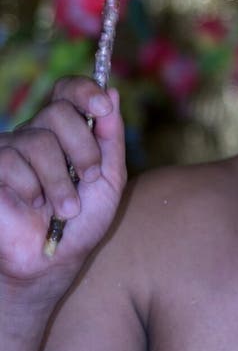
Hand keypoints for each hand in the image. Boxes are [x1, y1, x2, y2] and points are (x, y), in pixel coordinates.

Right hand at [0, 76, 126, 304]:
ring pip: (39, 141)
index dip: (84, 90)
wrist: (54, 260)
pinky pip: (11, 162)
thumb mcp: (109, 177)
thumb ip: (112, 137)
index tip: (102, 107)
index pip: (68, 90)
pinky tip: (34, 207)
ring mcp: (11, 150)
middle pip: (58, 112)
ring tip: (67, 208)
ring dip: (61, 181)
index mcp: (66, 131)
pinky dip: (33, 189)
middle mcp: (36, 133)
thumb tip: (112, 93)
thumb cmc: (82, 220)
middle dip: (83, 147)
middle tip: (90, 177)